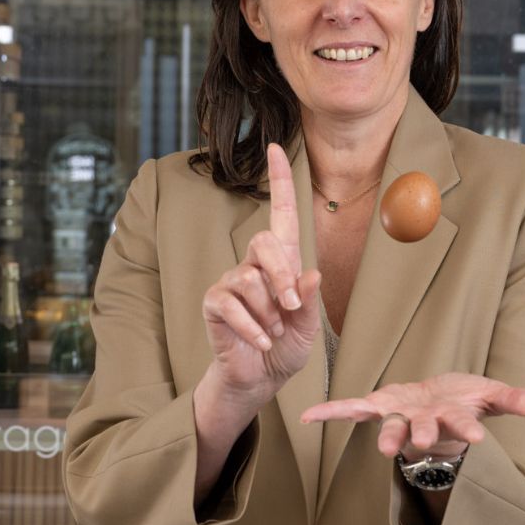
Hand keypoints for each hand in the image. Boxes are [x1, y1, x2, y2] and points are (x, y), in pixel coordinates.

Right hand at [201, 143, 321, 398]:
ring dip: (269, 312)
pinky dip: (253, 327)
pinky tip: (260, 341)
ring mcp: (231, 280)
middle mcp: (254, 262)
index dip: (279, 179)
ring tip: (274, 331)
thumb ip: (309, 301)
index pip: (281, 211)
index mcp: (282, 259)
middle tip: (290, 308)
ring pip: (250, 279)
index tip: (275, 146)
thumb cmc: (285, 345)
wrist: (258, 377)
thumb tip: (310, 274)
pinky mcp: (215, 302)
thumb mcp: (308, 326)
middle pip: (264, 242)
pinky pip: (232, 303)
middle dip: (281, 276)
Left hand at [300, 372, 524, 460]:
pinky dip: (331, 412)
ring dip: (389, 436)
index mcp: (449, 418)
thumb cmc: (462, 399)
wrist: (437, 398)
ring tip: (385, 449)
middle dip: (423, 436)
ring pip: (393, 427)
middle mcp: (423, 422)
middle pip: (423, 431)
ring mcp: (400, 415)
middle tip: (424, 441)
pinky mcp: (379, 404)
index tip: (477, 438)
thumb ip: (510, 399)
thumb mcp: (488, 396)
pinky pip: (352, 408)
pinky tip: (307, 417)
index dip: (467, 430)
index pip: (461, 424)